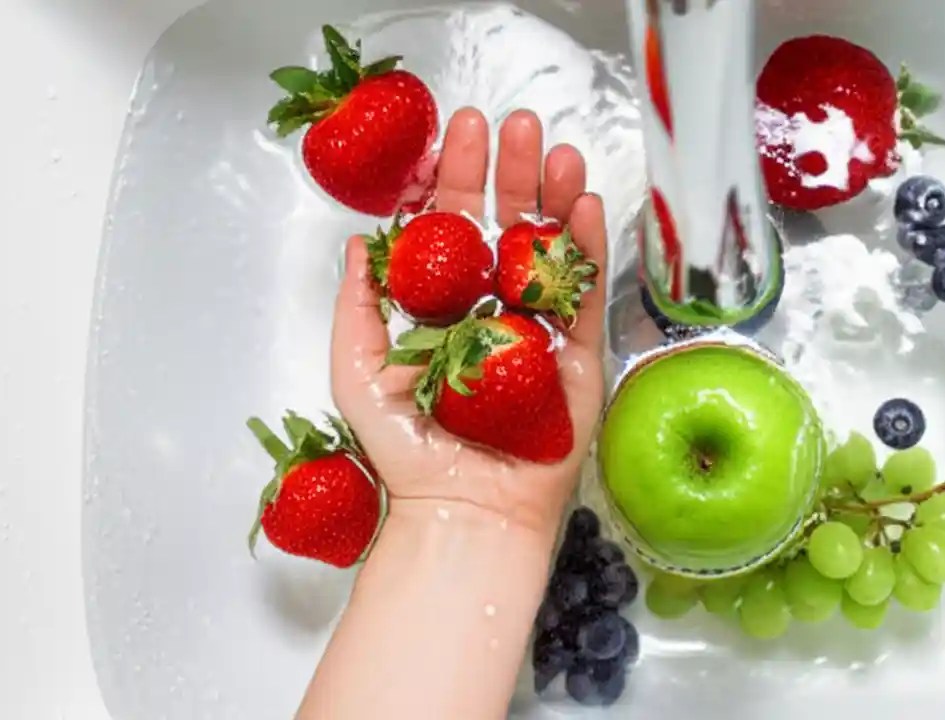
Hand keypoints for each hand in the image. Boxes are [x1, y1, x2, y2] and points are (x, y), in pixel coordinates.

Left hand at [330, 108, 606, 536]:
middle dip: (510, 171)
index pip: (452, 229)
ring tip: (557, 149)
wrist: (464, 511)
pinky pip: (586, 295)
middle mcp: (493, 310)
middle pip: (504, 226)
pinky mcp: (579, 357)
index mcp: (443, 308)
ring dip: (554, 197)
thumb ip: (357, 306)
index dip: (457, 179)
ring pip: (549, 249)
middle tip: (517, 123)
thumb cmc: (406, 454)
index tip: (460, 133)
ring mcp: (539, 330)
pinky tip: (586, 205)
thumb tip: (356, 242)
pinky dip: (588, 249)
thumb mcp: (358, 372)